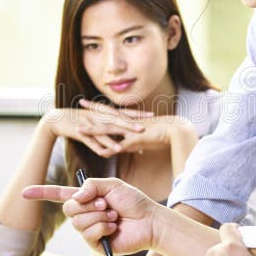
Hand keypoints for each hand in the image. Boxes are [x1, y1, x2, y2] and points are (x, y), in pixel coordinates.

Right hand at [23, 178, 160, 255]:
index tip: (24, 193)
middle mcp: (85, 214)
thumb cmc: (134, 202)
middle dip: (88, 205)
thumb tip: (75, 197)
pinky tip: (114, 227)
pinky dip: (102, 227)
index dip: (42, 193)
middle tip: (106, 204)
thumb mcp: (112, 185)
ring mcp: (88, 230)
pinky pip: (88, 233)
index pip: (59, 194)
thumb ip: (92, 185)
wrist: (149, 221)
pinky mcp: (95, 244)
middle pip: (68, 209)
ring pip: (78, 222)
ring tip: (114, 216)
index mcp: (86, 198)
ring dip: (98, 216)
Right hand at [42, 100, 152, 157]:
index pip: (124, 112)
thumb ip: (111, 124)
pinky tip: (107, 153)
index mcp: (104, 112)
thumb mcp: (98, 119)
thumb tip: (126, 130)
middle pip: (116, 121)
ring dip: (114, 140)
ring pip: (104, 133)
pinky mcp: (80, 132)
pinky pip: (91, 141)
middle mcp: (98, 116)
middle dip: (130, 126)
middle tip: (144, 129)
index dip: (138, 113)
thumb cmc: (80, 120)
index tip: (152, 114)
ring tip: (125, 147)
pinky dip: (99, 147)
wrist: (57, 119)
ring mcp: (89, 124)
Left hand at [76, 100, 195, 155]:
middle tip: (79, 103)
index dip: (98, 107)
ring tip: (79, 130)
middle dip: (92, 110)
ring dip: (93, 130)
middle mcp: (128, 122)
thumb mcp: (143, 138)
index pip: (111, 111)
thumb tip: (123, 147)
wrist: (176, 131)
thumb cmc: (163, 133)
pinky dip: (109, 149)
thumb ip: (131, 142)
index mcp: (130, 119)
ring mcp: (131, 130)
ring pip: (108, 129)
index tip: (88, 102)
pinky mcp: (136, 139)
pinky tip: (99, 153)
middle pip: (107, 115)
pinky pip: (120, 145)